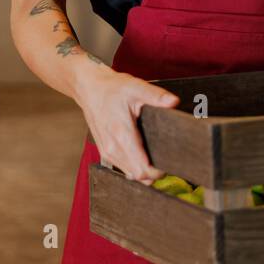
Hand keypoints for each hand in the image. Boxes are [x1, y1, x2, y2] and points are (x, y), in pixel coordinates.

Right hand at [75, 68, 179, 183]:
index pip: (142, 169)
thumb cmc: (111, 89)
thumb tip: (173, 102)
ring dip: (143, 170)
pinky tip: (141, 154)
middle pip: (138, 176)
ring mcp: (107, 151)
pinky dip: (134, 166)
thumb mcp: (136, 87)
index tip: (167, 162)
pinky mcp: (105, 152)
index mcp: (122, 135)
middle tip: (164, 159)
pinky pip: (123, 168)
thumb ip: (156, 96)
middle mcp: (113, 147)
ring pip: (130, 174)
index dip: (157, 171)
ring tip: (154, 156)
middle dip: (153, 173)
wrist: (90, 89)